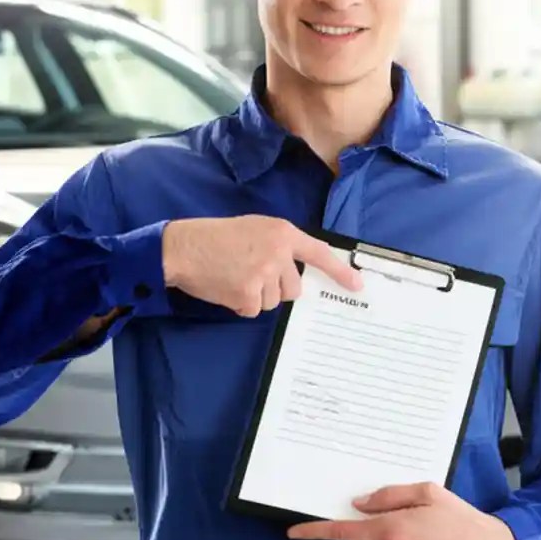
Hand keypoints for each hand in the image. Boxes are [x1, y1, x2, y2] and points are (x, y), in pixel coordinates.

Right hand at [161, 215, 363, 317]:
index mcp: (282, 232)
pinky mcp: (248, 295)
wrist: (183, 248)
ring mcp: (264, 275)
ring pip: (273, 302)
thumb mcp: (254, 229)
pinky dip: (240, 305)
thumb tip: (296, 273)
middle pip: (294, 288)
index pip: (318, 253)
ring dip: (256, 297)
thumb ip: (278, 246)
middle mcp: (278, 253)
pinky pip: (253, 311)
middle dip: (276, 288)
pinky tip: (226, 288)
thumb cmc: (216, 237)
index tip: (357, 286)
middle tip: (251, 273)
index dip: (340, 272)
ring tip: (234, 277)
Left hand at [287, 482, 516, 539]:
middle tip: (390, 515)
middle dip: (359, 527)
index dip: (314, 532)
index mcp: (390, 531)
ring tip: (416, 528)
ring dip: (381, 537)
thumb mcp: (427, 493)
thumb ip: (388, 496)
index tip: (294, 531)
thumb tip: (359, 503)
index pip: (340, 532)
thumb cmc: (461, 521)